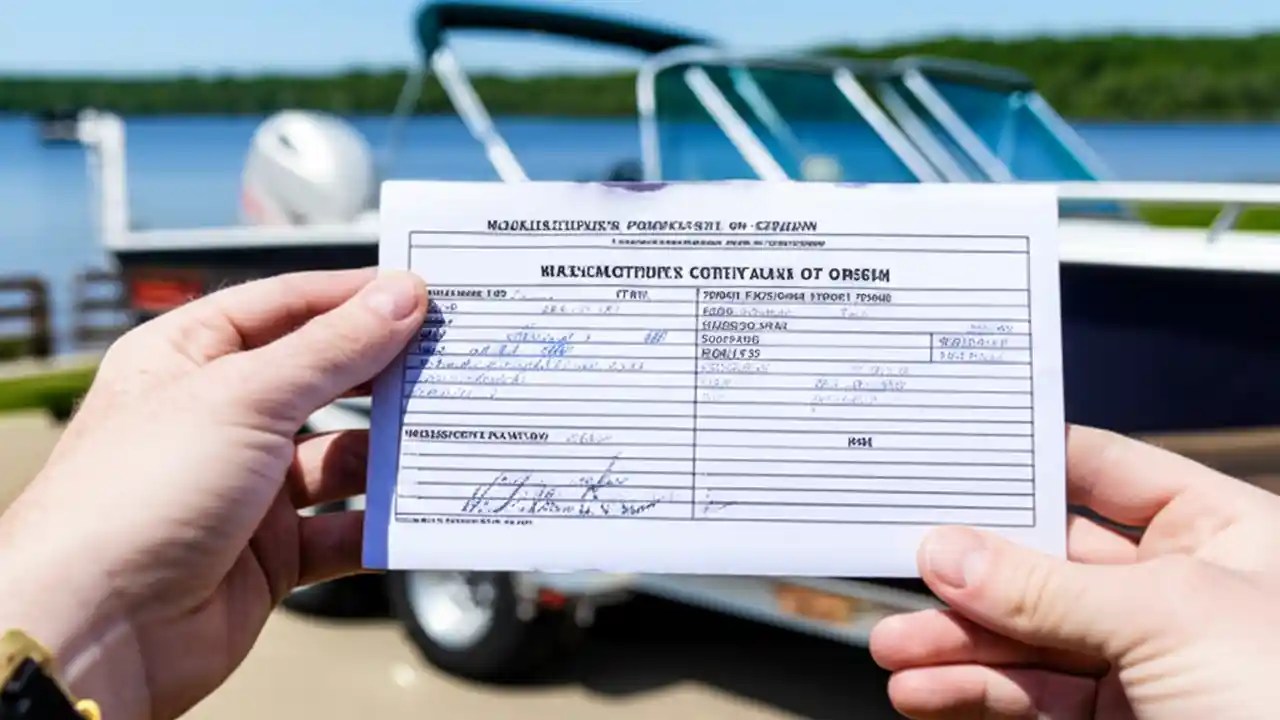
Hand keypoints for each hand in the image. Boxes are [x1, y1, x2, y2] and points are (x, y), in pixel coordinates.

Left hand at [0, 269, 426, 719]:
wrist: (96, 631)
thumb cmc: (135, 497)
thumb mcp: (243, 398)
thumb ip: (332, 350)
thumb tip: (400, 297)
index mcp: (188, 359)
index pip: (285, 306)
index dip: (355, 297)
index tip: (424, 293)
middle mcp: (219, 418)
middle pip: (322, 379)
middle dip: (383, 373)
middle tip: (449, 359)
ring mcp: (246, 488)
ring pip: (340, 456)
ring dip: (387, 452)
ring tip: (443, 434)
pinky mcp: (270, 552)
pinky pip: (342, 529)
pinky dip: (379, 524)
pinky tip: (416, 512)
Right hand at [871, 425, 1279, 718]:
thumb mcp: (1170, 620)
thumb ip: (1048, 589)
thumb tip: (947, 552)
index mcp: (1216, 529)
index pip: (1100, 469)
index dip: (1024, 464)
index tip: (943, 462)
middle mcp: (1175, 584)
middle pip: (1045, 556)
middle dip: (969, 568)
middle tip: (900, 566)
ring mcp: (1143, 655)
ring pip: (1027, 631)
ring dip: (956, 640)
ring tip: (895, 649)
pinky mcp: (1117, 716)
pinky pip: (1033, 692)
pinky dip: (975, 692)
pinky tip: (926, 691)